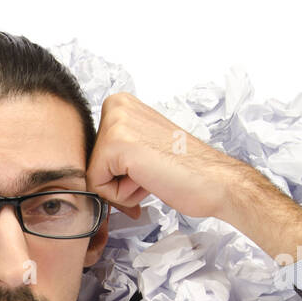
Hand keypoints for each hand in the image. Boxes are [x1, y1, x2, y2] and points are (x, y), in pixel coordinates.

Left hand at [86, 91, 247, 220]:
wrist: (214, 182)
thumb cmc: (184, 170)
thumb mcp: (140, 149)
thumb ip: (114, 153)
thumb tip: (87, 174)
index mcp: (120, 105)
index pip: (93, 155)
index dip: (117, 174)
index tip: (145, 170)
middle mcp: (116, 106)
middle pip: (89, 164)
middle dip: (117, 181)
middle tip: (151, 174)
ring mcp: (116, 122)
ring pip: (93, 177)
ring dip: (121, 189)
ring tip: (151, 175)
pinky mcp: (116, 143)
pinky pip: (97, 186)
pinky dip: (122, 195)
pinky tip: (148, 180)